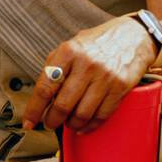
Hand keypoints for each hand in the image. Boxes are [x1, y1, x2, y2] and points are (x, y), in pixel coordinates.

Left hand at [23, 16, 156, 133]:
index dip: (34, 109)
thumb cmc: (96, 43)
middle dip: (52, 120)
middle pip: (63, 104)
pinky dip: (90, 125)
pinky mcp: (121, 87)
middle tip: (48, 123)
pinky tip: (84, 126)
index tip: (28, 122)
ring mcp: (105, 77)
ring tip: (67, 124)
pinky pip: (102, 114)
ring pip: (82, 113)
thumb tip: (41, 96)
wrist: (133, 36)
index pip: (45, 87)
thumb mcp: (71, 47)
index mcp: (68, 53)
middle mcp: (86, 65)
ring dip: (71, 124)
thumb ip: (55, 67)